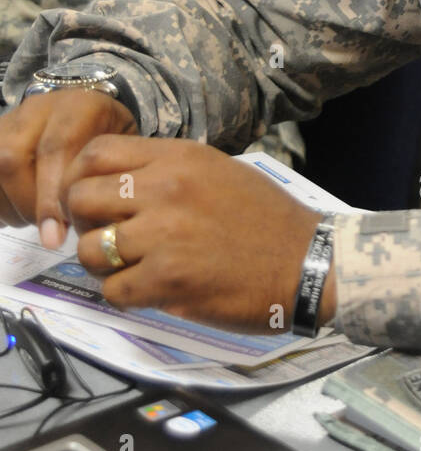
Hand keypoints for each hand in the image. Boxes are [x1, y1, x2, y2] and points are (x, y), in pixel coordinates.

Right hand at [0, 91, 137, 247]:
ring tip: (31, 220)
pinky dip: (0, 200)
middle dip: (27, 204)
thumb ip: (106, 180)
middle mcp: (41, 107)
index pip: (57, 149)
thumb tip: (94, 227)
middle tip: (47, 230)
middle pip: (14, 157)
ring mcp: (14, 118)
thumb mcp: (121, 152)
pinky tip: (16, 213)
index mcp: (80, 106)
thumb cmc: (111, 139)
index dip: (51, 197)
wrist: (91, 112)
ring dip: (10, 203)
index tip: (55, 237)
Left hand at [64, 137, 336, 331]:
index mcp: (178, 158)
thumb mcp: (218, 171)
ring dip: (102, 265)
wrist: (309, 263)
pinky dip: (125, 296)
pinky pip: (113, 290)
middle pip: (81, 199)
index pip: (96, 154)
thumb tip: (119, 185)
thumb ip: (168, 172)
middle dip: (85, 223)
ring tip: (128, 269)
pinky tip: (149, 291)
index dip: (81, 178)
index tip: (95, 201)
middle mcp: (165, 189)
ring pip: (90, 250)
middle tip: (107, 238)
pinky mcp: (168, 279)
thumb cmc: (268, 218)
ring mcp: (164, 234)